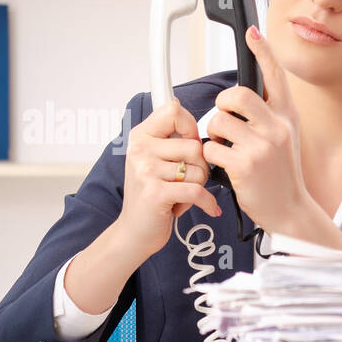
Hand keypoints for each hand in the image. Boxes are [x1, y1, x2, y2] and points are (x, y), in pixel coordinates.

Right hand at [114, 97, 222, 259]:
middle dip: (201, 167)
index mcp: (140, 136)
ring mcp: (146, 171)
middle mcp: (140, 150)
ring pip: (199, 170)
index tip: (190, 143)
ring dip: (199, 187)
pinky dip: (207, 202)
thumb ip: (168, 138)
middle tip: (186, 180)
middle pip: (195, 146)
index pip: (173, 110)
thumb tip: (184, 111)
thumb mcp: (151, 159)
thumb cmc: (149, 195)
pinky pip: (197, 190)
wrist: (134, 231)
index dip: (190, 126)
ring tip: (182, 194)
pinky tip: (205, 207)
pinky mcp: (156, 193)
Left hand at [202, 25, 309, 235]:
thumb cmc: (282, 173)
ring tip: (224, 146)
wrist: (290, 209)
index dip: (262, 51)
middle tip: (224, 118)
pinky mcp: (244, 165)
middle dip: (222, 104)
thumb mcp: (285, 137)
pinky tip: (223, 164)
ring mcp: (261, 146)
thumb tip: (245, 94)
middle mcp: (277, 127)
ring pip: (218, 121)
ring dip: (213, 133)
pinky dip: (211, 155)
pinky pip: (211, 147)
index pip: (274, 75)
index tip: (252, 32)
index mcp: (286, 116)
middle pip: (237, 94)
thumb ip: (269, 114)